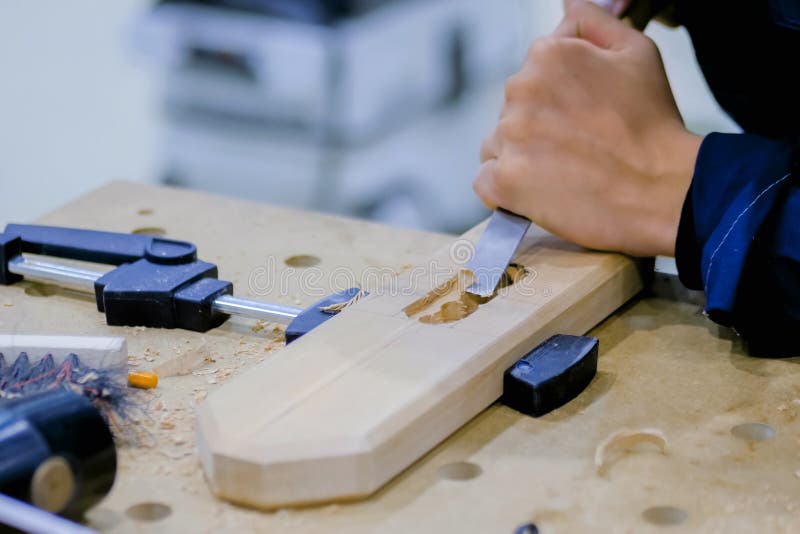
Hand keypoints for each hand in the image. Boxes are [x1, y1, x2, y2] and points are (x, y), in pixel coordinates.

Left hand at [473, 0, 700, 256]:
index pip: (531, 76)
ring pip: (497, 145)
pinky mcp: (503, 180)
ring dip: (521, 159)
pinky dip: (505, 190)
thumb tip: (567, 5)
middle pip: (512, 111)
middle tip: (580, 149)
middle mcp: (520, 89)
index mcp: (547, 54)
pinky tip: (538, 193)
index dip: (557, 102)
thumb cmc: (652, 124)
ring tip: (564, 173)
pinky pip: (485, 182)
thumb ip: (593, 22)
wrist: (661, 190)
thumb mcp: (636, 53)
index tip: (583, 120)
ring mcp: (509, 136)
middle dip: (538, 129)